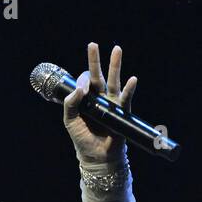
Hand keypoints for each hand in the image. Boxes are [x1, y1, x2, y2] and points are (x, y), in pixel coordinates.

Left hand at [63, 42, 137, 163]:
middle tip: (93, 44)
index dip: (82, 81)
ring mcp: (111, 103)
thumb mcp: (70, 121)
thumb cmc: (82, 139)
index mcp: (85, 100)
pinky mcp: (121, 112)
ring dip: (115, 66)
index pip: (83, 83)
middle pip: (98, 75)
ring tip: (116, 50)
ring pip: (113, 81)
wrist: (97, 156)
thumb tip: (78, 89)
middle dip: (95, 60)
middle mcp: (99, 98)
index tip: (82, 89)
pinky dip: (129, 89)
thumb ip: (70, 104)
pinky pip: (125, 98)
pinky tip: (131, 79)